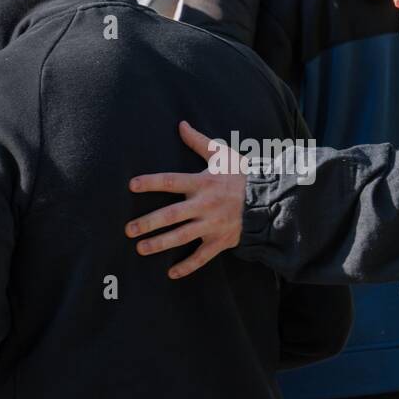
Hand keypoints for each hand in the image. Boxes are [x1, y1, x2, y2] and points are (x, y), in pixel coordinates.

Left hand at [126, 121, 246, 278]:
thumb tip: (181, 124)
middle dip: (149, 223)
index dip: (151, 183)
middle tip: (129, 229)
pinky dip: (187, 266)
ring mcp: (212, 225)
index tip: (132, 185)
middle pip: (172, 215)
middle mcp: (205, 205)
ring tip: (140, 249)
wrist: (269, 199)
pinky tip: (171, 274)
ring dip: (160, 244)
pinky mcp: (221, 240)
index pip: (171, 181)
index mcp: (203, 183)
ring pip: (182, 237)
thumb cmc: (242, 175)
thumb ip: (198, 141)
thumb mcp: (222, 154)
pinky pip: (202, 256)